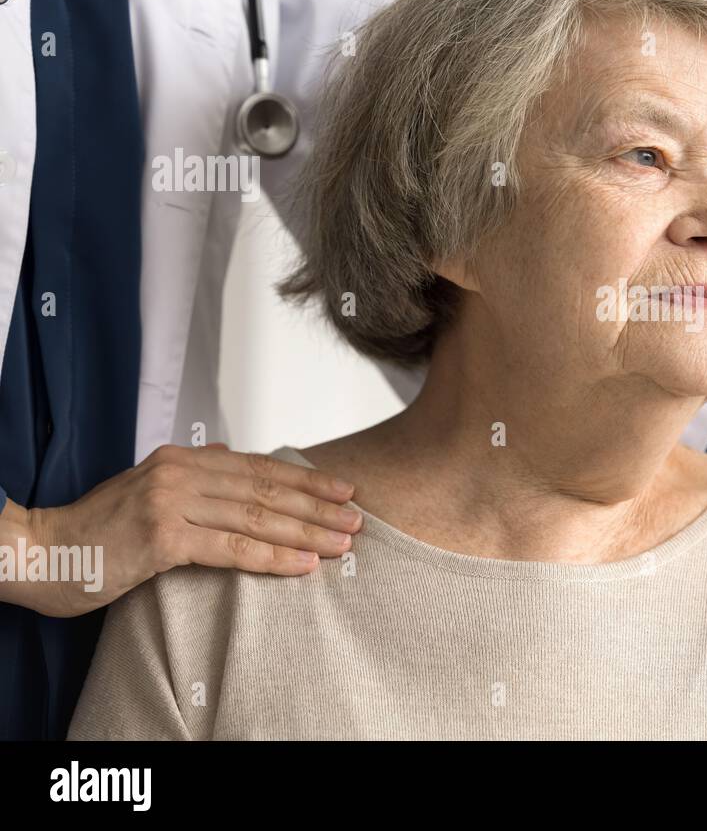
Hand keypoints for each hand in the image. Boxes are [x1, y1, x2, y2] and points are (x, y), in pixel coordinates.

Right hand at [12, 443, 360, 617]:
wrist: (39, 550)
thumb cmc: (95, 529)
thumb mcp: (145, 487)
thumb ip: (191, 471)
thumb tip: (227, 452)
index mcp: (183, 458)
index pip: (259, 467)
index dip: (306, 479)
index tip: (344, 490)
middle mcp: (182, 472)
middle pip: (266, 490)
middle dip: (317, 507)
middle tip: (357, 520)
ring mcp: (172, 502)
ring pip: (257, 518)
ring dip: (306, 533)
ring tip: (342, 544)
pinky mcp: (163, 536)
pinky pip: (231, 549)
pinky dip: (272, 557)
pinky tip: (303, 564)